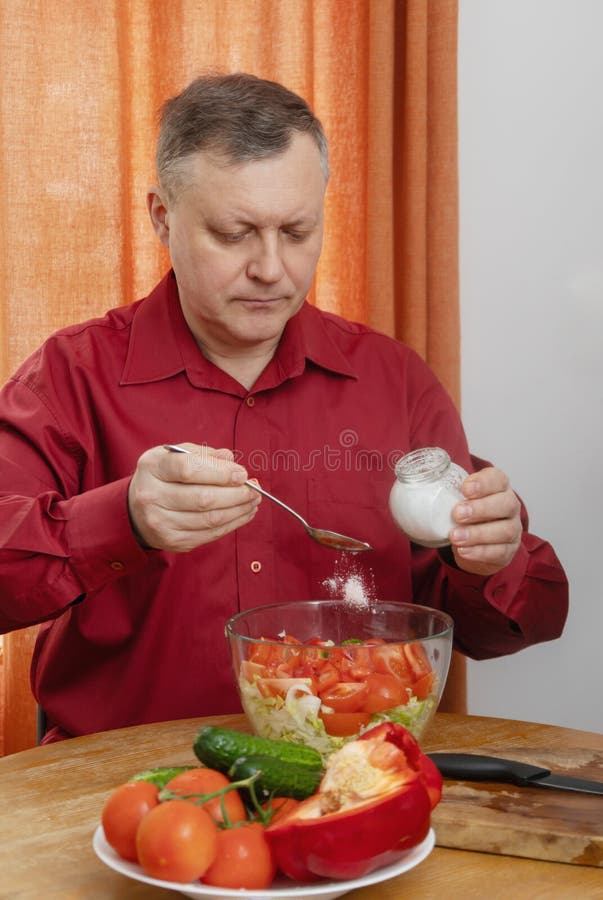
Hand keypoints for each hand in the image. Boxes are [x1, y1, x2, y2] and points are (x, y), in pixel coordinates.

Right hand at [128, 443, 260, 551]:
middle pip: (203, 498)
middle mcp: (151, 496)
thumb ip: (203, 454)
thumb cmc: (163, 476)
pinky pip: (209, 534)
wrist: (135, 509)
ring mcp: (160, 522)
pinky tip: (244, 513)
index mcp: (153, 467)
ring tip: (253, 501)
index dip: (220, 472)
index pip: (189, 469)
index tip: (242, 474)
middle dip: (236, 494)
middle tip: (255, 489)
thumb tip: (230, 460)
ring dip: (238, 510)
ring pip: (209, 519)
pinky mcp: (172, 541)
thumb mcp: (175, 455)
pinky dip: (232, 524)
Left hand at [449, 467, 521, 575]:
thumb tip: (406, 479)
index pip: (498, 479)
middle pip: (505, 504)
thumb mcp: (458, 498)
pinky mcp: (508, 551)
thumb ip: (443, 489)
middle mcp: (509, 506)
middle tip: (457, 513)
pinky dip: (480, 552)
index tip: (465, 488)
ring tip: (455, 536)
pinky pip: (499, 552)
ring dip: (478, 533)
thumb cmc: (467, 514)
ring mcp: (512, 529)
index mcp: (498, 487)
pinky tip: (463, 550)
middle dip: (481, 509)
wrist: (477, 544)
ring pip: (504, 530)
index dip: (484, 483)